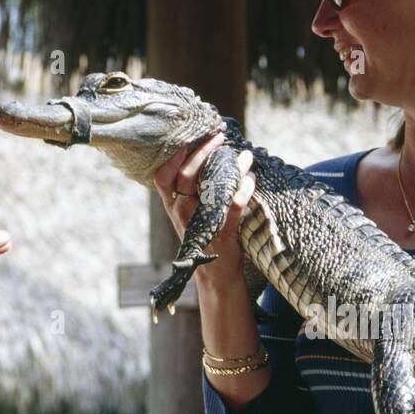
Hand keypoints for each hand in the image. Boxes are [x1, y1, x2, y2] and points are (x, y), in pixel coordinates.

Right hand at [152, 134, 255, 283]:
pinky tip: (251, 179)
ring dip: (231, 169)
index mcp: (173, 206)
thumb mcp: (190, 214)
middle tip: (219, 138)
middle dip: (203, 152)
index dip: (173, 156)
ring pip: (212, 188)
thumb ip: (192, 190)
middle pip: (186, 176)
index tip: (189, 137)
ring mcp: (201, 223)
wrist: (215, 276)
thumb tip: (209, 157)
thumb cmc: (204, 237)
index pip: (163, 176)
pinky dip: (244, 191)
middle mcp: (183, 213)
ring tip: (246, 156)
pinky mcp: (223, 233)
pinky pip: (234, 208)